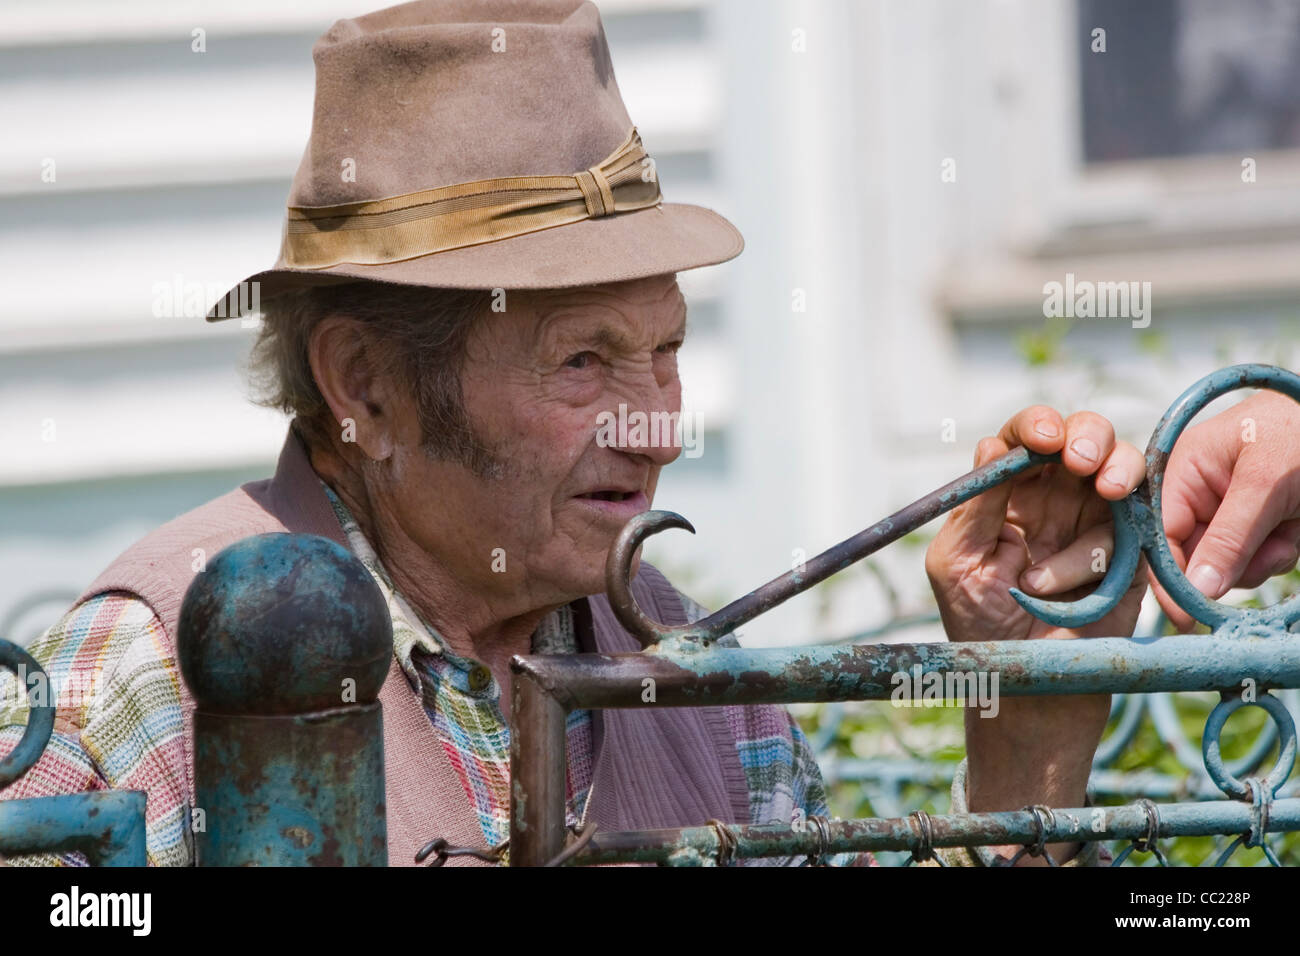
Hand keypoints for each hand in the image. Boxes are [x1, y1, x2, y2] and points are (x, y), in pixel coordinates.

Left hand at [924, 406, 1146, 863]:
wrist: (1030, 690)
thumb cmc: (980, 628)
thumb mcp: (957, 564)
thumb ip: (976, 508)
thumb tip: (989, 446)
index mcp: (1004, 492)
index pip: (1021, 439)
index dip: (1035, 426)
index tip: (1042, 437)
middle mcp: (1051, 497)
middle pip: (1079, 437)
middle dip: (1085, 436)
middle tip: (1079, 459)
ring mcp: (1094, 521)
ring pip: (1118, 467)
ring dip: (1113, 473)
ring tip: (1104, 494)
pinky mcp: (1130, 552)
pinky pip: (1137, 523)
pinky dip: (1116, 537)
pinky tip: (1097, 566)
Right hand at [1151, 390, 1299, 630]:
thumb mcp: (1265, 484)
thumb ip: (1229, 538)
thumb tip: (1196, 590)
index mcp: (1181, 470)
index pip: (1160, 535)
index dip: (1171, 576)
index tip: (1187, 616)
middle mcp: (1197, 493)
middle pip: (1193, 557)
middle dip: (1234, 563)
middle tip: (1272, 549)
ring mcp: (1228, 511)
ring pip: (1228, 565)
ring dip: (1264, 558)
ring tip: (1290, 528)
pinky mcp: (1256, 525)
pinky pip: (1257, 560)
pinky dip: (1280, 553)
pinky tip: (1295, 529)